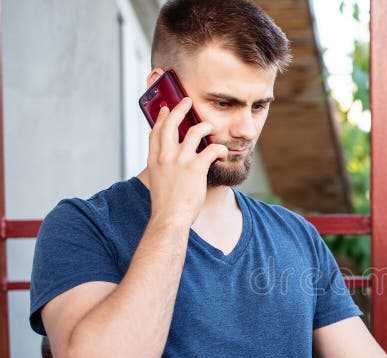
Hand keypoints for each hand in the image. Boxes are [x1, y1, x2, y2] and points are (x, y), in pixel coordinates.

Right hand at [146, 97, 227, 227]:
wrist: (170, 218)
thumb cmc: (166, 205)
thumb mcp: (158, 182)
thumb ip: (163, 169)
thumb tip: (172, 163)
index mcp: (154, 160)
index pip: (156, 132)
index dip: (160, 118)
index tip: (164, 109)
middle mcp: (165, 156)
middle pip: (171, 124)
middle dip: (180, 109)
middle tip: (187, 101)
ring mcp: (180, 161)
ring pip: (195, 132)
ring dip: (206, 127)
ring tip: (211, 127)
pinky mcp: (196, 168)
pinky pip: (211, 149)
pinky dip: (219, 149)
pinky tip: (222, 152)